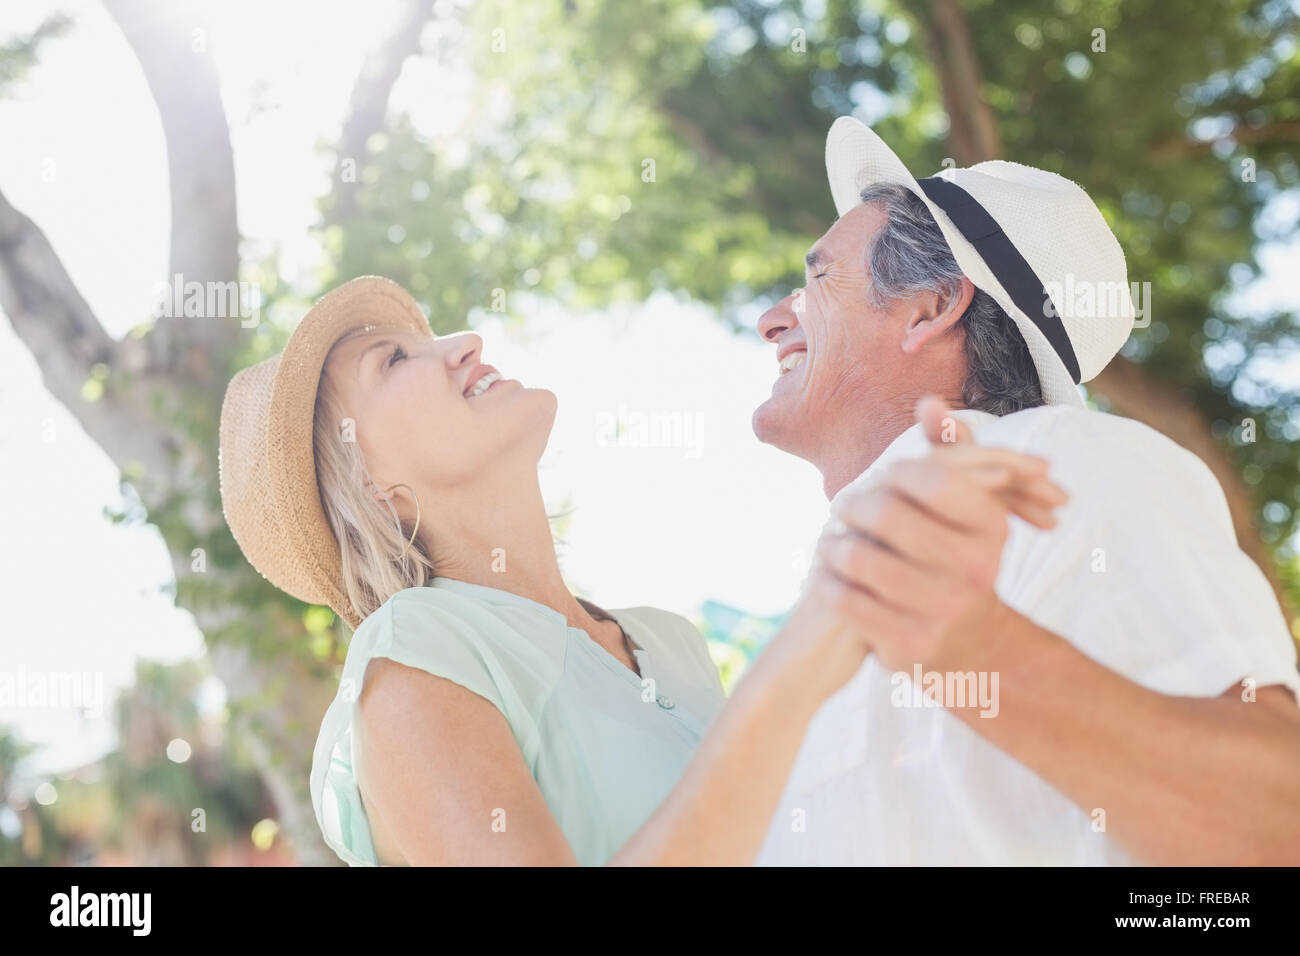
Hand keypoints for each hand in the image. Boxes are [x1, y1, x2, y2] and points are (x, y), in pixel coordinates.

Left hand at [814, 396, 1067, 674]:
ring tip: (828, 542)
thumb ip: (950, 449)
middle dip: (854, 506)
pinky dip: (826, 584)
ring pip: (860, 559)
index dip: (897, 473)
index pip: (935, 479)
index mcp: (991, 527)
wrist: (962, 638)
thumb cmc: (952, 552)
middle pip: (889, 515)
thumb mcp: (964, 501)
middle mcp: (976, 570)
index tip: (881, 478)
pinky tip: (824, 577)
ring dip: (833, 546)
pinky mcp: (909, 643)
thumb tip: (929, 402)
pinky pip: (846, 602)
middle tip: (840, 508)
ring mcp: (943, 609)